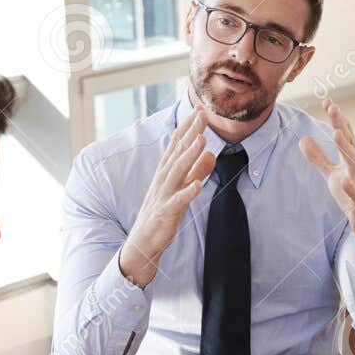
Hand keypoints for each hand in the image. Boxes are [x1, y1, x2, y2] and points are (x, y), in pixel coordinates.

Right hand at [119, 107, 215, 288]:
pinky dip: (187, 193)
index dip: (188, 127)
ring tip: (202, 140)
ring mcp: (163, 195)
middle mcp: (163, 179)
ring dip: (189, 156)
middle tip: (203, 114)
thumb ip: (196, 172)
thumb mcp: (182, 189)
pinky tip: (198, 186)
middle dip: (190, 133)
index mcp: (166, 172)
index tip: (201, 110)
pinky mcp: (166, 213)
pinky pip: (177, 202)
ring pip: (177, 172)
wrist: (142, 244)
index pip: (177, 144)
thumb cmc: (162, 215)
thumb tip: (211, 154)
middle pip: (177, 152)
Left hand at [299, 98, 354, 259]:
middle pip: (349, 143)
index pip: (344, 134)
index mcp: (351, 159)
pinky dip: (351, 187)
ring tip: (336, 134)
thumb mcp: (332, 175)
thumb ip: (318, 157)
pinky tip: (344, 180)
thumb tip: (303, 139)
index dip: (336, 118)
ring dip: (346, 149)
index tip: (328, 100)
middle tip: (333, 108)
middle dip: (341, 126)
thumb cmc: (352, 195)